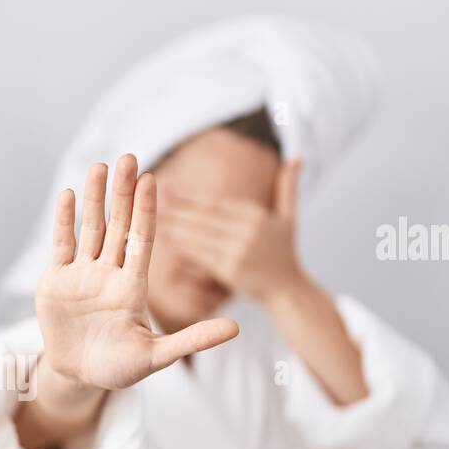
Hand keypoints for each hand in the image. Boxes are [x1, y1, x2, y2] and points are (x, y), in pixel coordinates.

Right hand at [35, 154, 239, 391]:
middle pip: (117, 226)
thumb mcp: (157, 357)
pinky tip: (69, 195)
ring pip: (90, 228)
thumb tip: (237, 328)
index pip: (142, 240)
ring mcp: (82, 275)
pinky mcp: (55, 281)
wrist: (79, 378)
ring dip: (94, 198)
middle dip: (122, 193)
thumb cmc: (120, 369)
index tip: (154, 181)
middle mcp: (109, 273)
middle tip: (128, 158)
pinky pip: (62, 244)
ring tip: (99, 166)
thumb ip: (194, 340)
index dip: (147, 211)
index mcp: (134, 286)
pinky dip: (63, 220)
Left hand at [157, 158, 304, 302]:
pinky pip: (202, 256)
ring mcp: (239, 251)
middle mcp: (248, 231)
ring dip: (175, 225)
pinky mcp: (232, 271)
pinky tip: (168, 240)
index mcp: (256, 215)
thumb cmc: (285, 252)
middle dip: (177, 207)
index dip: (190, 195)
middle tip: (151, 197)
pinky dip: (184, 247)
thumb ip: (288, 187)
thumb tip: (296, 157)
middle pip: (205, 216)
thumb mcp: (290, 217)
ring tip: (153, 217)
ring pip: (200, 235)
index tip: (169, 186)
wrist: (288, 291)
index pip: (216, 202)